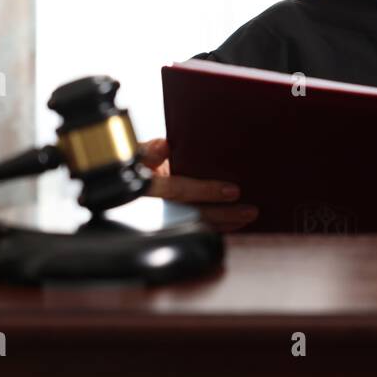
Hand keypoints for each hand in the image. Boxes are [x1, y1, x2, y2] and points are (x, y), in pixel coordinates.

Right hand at [138, 138, 258, 231]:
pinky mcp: (171, 226)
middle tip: (249, 211)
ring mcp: (162, 220)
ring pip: (195, 226)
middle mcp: (155, 208)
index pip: (179, 190)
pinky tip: (234, 225)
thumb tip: (164, 145)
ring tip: (247, 217)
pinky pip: (195, 231)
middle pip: (192, 214)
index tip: (233, 191)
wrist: (127, 184)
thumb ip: (150, 151)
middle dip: (222, 214)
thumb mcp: (137, 155)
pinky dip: (215, 228)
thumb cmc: (138, 166)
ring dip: (223, 224)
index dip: (206, 191)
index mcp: (147, 188)